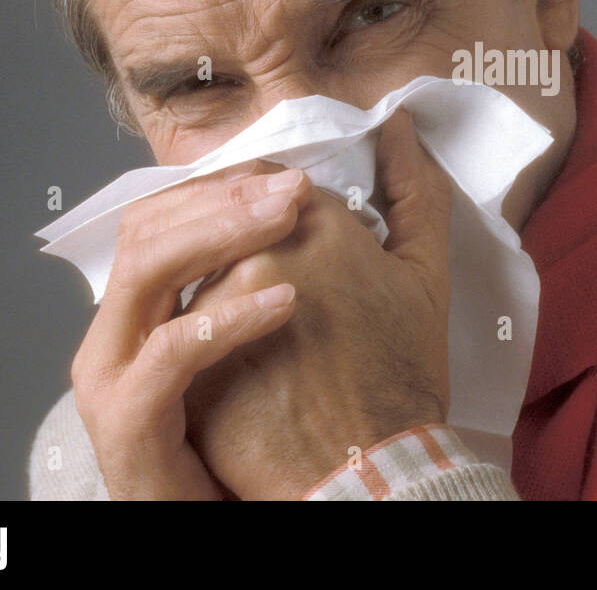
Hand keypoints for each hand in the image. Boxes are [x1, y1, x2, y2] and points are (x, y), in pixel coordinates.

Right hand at [69, 158, 312, 499]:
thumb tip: (291, 217)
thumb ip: (245, 283)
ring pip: (148, 271)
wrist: (233, 515)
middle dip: (223, 199)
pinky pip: (174, 350)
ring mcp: (113, 376)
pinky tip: (286, 302)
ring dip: (222, 234)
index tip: (282, 173)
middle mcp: (115, 335)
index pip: (159, 219)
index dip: (217, 188)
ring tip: (289, 218)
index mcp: (140, 310)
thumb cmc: (244, 441)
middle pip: (147, 232)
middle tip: (293, 186)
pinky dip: (230, 317)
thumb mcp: (241, 346)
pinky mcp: (128, 420)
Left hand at [183, 108, 452, 499]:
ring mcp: (213, 305)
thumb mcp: (423, 278)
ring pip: (192, 262)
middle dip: (235, 231)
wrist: (366, 473)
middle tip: (269, 276)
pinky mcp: (183, 357)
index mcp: (316, 226)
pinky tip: (220, 343)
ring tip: (247, 311)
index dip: (273, 202)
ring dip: (212, 276)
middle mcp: (256, 255)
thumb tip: (400, 123)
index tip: (285, 227)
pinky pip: (173, 316)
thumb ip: (414, 191)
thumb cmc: (402, 378)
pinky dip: (193, 321)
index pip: (270, 183)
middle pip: (222, 216)